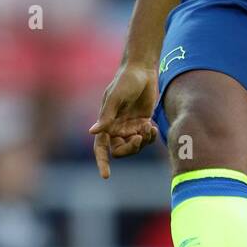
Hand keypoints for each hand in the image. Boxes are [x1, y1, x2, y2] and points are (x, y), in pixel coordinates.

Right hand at [89, 62, 158, 177]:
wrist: (142, 70)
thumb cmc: (125, 81)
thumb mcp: (115, 97)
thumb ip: (106, 116)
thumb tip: (92, 132)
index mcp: (106, 124)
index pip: (101, 148)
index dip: (102, 162)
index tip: (106, 176)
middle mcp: (117, 128)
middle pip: (120, 151)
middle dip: (131, 148)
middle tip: (140, 137)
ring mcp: (130, 127)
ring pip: (135, 146)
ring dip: (143, 142)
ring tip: (148, 128)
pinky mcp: (143, 123)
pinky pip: (146, 139)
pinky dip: (150, 137)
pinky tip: (153, 127)